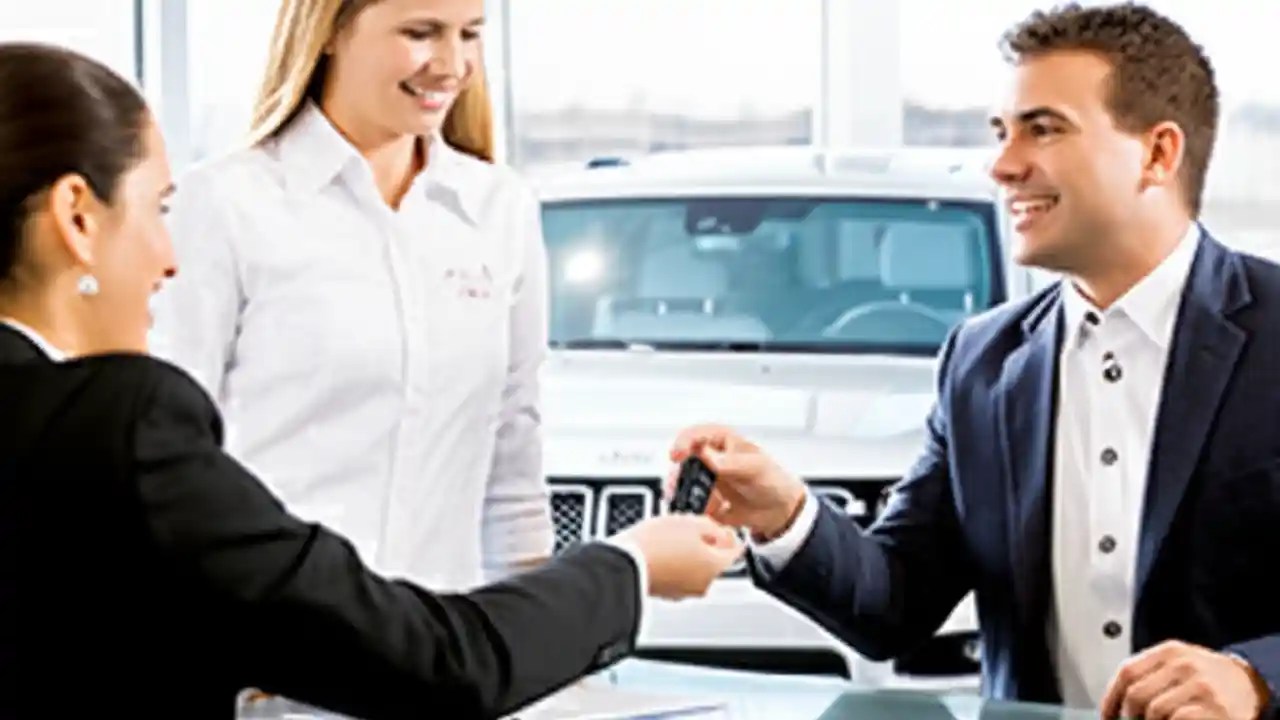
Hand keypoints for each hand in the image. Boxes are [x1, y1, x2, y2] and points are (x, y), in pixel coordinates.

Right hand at [614, 514, 742, 599]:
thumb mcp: (690, 522)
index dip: (730, 536)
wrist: (623, 564)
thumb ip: (712, 528)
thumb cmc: (655, 544)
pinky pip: (676, 575)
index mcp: (714, 567)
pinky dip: (672, 564)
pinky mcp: (664, 593)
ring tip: (670, 537)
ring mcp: (682, 592)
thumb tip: (720, 533)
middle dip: (705, 545)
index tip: (724, 528)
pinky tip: (659, 550)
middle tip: (691, 528)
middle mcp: (702, 585)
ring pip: (694, 568)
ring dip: (687, 554)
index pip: (735, 551)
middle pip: (713, 561)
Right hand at [666, 424, 805, 540]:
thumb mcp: (756, 467)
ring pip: (683, 484)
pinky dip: (695, 510)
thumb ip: (731, 462)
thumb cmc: (773, 479)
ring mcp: (706, 480)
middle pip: (682, 462)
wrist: (780, 511)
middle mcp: (709, 458)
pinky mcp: (705, 500)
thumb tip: (708, 455)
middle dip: (679, 476)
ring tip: (694, 505)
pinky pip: (691, 504)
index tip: (676, 455)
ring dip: (684, 494)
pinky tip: (708, 514)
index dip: (682, 442)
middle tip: (677, 488)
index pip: (695, 434)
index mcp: (721, 441)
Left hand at [1101, 640, 1268, 719]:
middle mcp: (1184, 665)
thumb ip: (1148, 673)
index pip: (1127, 672)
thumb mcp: (1177, 664)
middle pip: (1137, 694)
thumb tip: (1116, 699)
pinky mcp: (1215, 708)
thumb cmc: (1206, 676)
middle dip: (1131, 715)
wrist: (1248, 684)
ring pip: (1155, 711)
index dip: (1111, 698)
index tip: (1108, 714)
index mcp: (1170, 651)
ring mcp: (1201, 686)